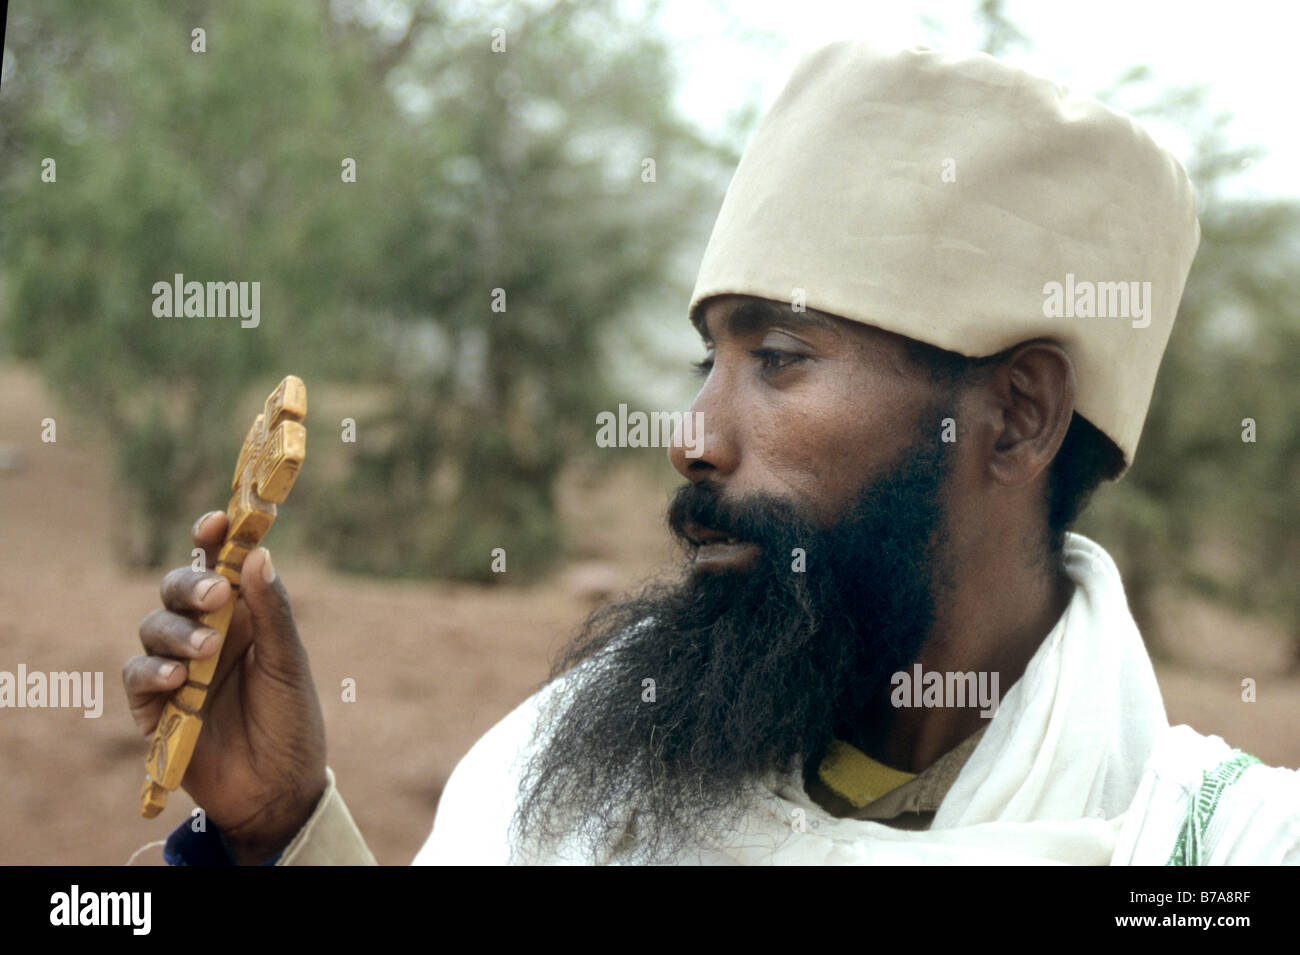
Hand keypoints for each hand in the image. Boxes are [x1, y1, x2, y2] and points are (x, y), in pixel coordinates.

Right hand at [124, 510, 327, 863]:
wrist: (279, 788)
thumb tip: (260, 554)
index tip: (217, 523)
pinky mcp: (155, 705)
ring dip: (176, 631)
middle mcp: (208, 634)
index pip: (221, 567)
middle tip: (215, 596)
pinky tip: (177, 679)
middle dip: (190, 585)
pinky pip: (137, 675)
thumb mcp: (289, 665)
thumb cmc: (292, 722)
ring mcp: (178, 668)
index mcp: (245, 617)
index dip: (214, 541)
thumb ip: (272, 613)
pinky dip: (153, 671)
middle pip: (179, 589)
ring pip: (154, 626)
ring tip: (206, 651)